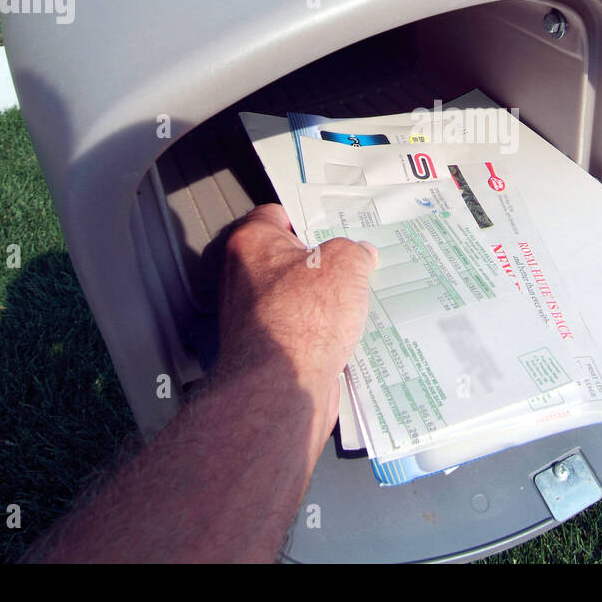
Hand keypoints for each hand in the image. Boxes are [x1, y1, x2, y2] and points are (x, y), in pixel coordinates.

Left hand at [217, 204, 377, 446]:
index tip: (331, 229)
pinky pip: (293, 329)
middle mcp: (241, 277)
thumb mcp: (346, 263)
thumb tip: (360, 256)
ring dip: (319, 301)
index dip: (307, 220)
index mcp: (252, 243)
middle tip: (347, 266)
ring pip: (290, 296)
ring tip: (349, 304)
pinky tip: (339, 335)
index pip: (275, 215)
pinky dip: (314, 331)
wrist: (283, 386)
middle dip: (317, 264)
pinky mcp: (261, 348)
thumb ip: (354, 251)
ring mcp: (247, 315)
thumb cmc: (303, 319)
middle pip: (283, 259)